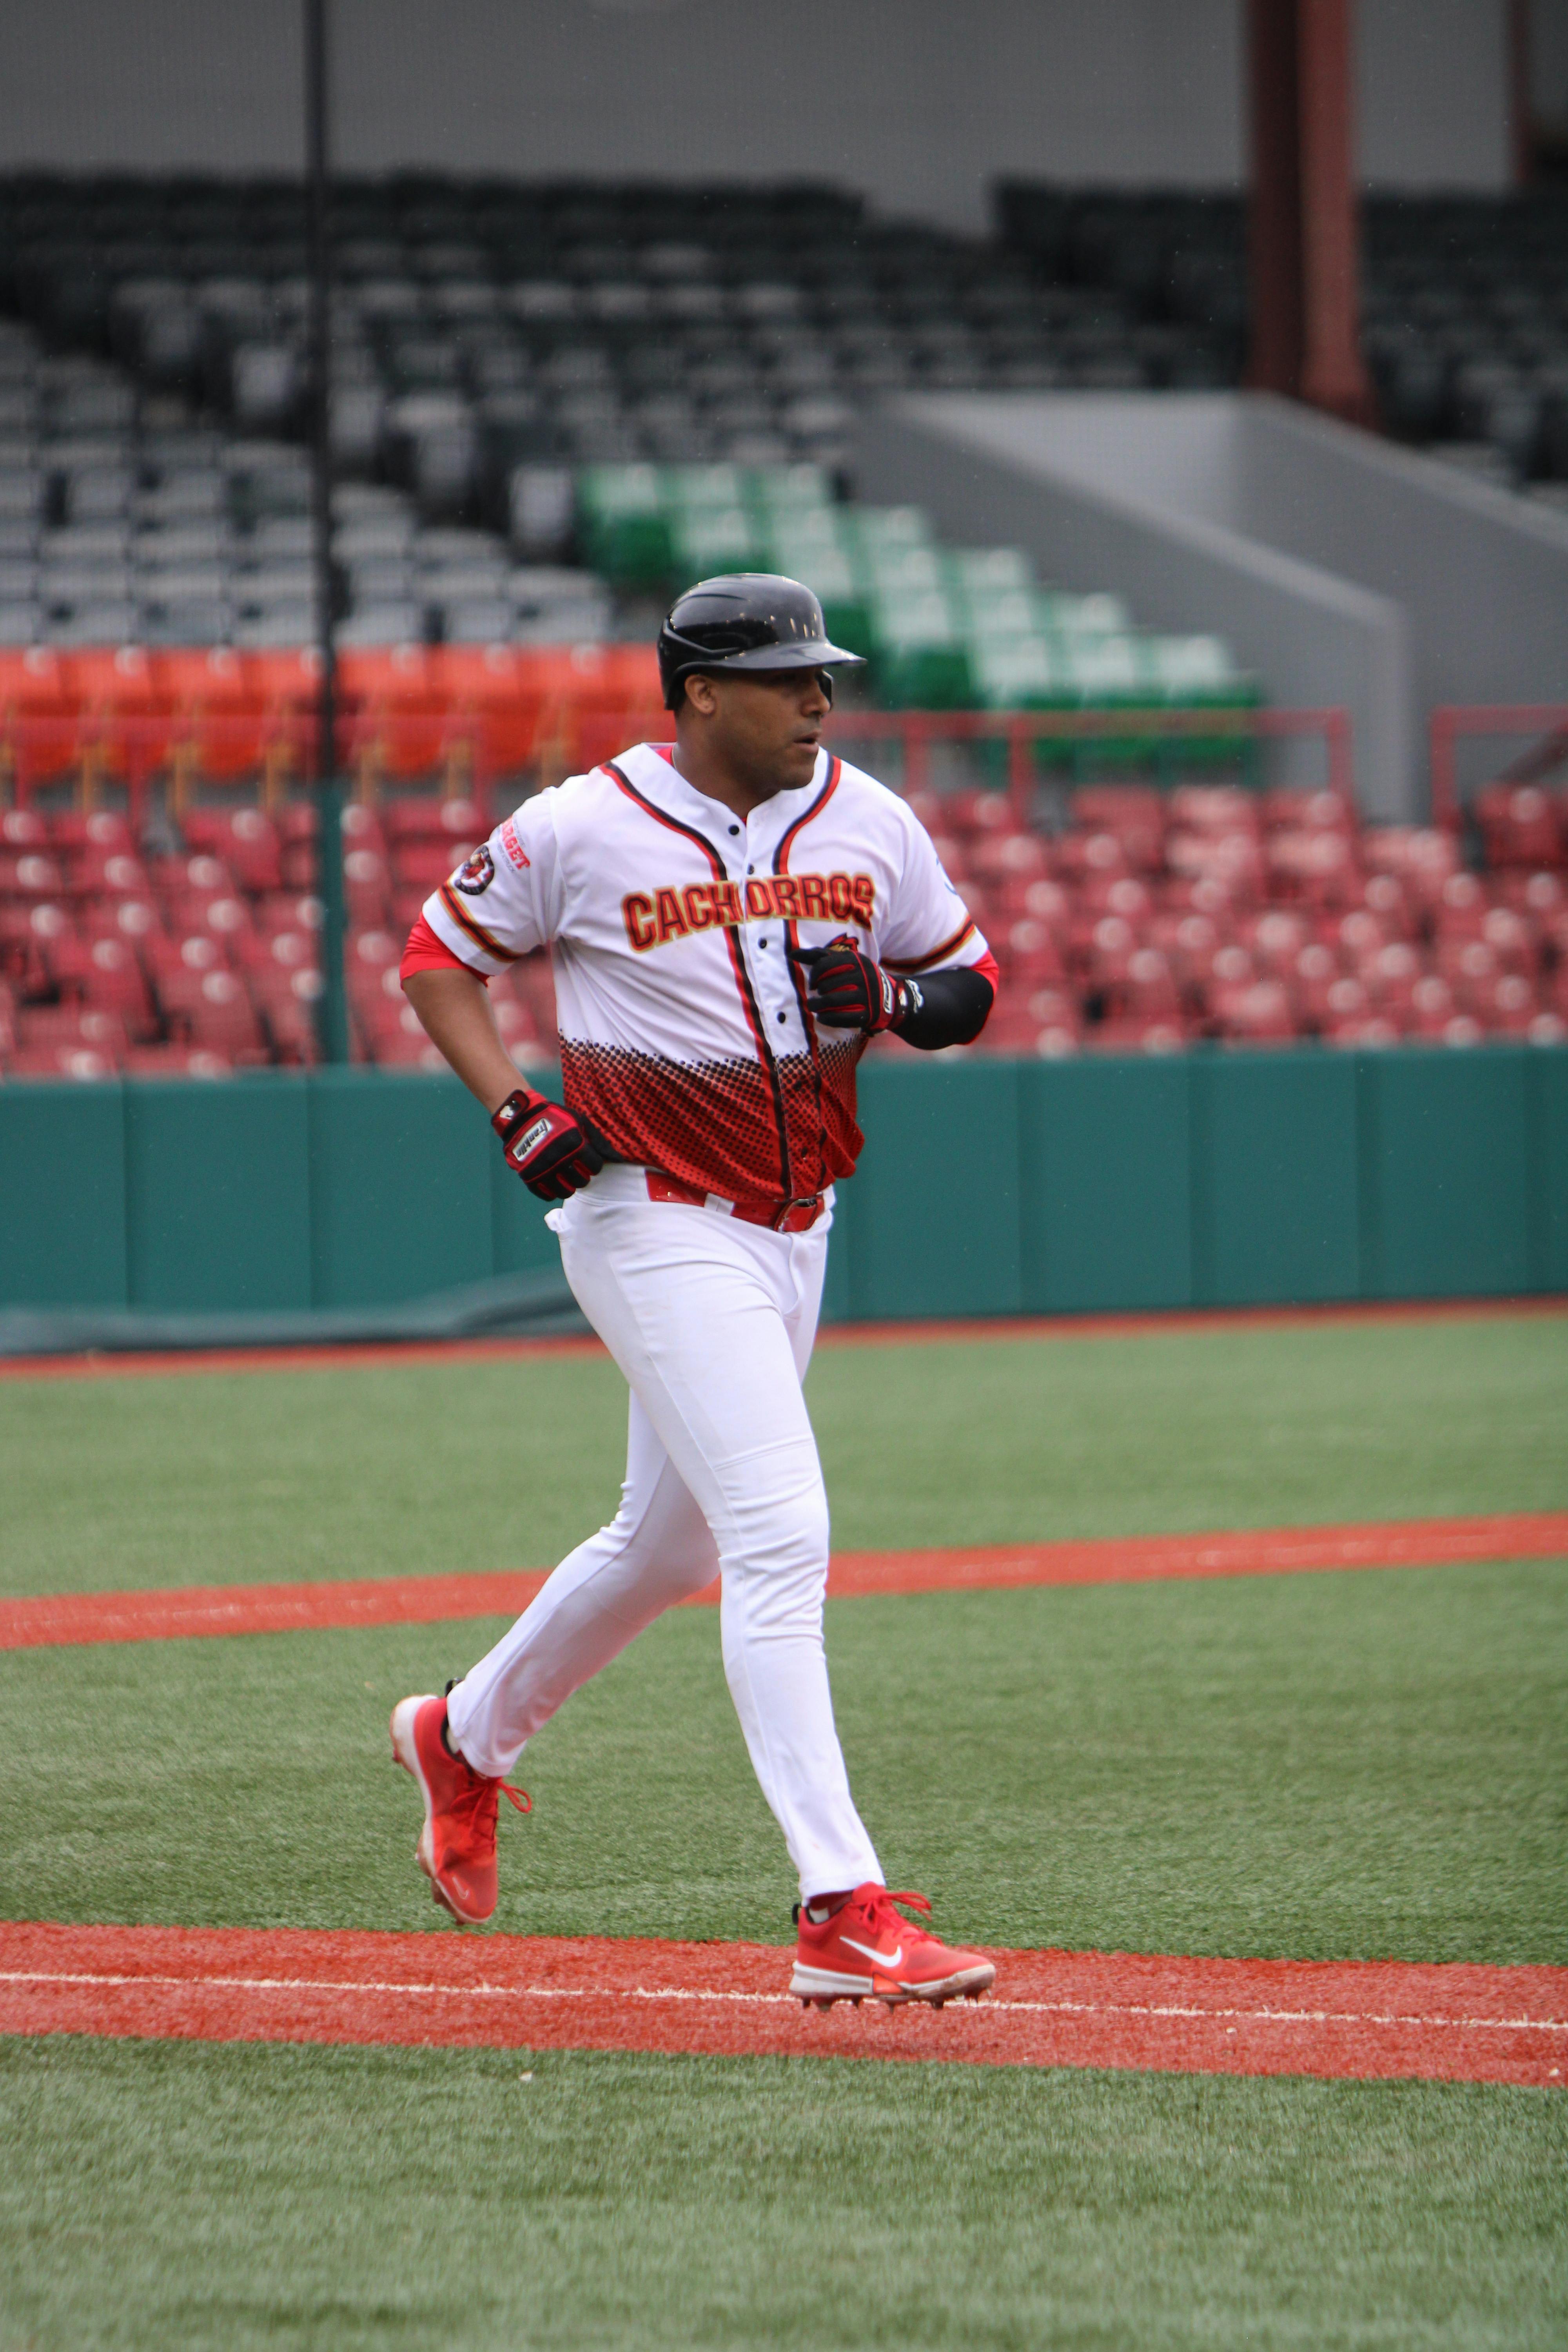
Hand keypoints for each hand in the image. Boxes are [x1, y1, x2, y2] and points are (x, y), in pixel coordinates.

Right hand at [491, 1087, 603, 1200]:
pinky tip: (553, 1182)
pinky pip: (546, 1195)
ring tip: (566, 1178)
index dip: (594, 1165)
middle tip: (577, 1170)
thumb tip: (618, 1159)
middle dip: (582, 1177)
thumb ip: (597, 1140)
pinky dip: (552, 1192)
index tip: (589, 1162)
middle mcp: (559, 1158)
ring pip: (565, 1193)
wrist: (521, 1117)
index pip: (595, 1166)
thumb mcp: (578, 1122)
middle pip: (582, 1182)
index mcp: (573, 1144)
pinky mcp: (529, 1177)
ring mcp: (543, 1169)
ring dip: (569, 1187)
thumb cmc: (555, 1118)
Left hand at [786, 934, 918, 1033]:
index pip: (824, 965)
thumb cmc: (858, 977)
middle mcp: (862, 975)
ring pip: (832, 1001)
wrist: (890, 998)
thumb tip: (790, 953)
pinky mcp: (867, 1013)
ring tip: (814, 1007)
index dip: (814, 975)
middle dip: (817, 993)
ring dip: (817, 1006)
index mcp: (856, 960)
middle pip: (827, 985)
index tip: (812, 984)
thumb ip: (818, 956)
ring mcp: (866, 995)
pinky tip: (821, 1017)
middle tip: (815, 997)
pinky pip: (841, 1017)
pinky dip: (827, 1018)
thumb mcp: (844, 961)